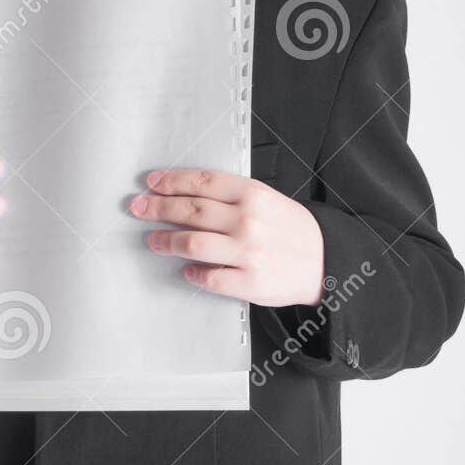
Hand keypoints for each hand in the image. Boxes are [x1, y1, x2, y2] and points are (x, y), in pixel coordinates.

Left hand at [128, 165, 325, 306]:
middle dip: (158, 208)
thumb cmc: (291, 229)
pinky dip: (193, 273)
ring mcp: (248, 253)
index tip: (152, 183)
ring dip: (165, 241)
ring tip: (153, 240)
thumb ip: (232, 196)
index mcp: (253, 194)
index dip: (171, 181)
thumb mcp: (267, 199)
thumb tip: (186, 195)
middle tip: (138, 208)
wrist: (326, 260)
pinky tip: (186, 270)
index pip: (202, 183)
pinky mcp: (250, 283)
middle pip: (190, 210)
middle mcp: (248, 221)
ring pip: (192, 243)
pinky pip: (210, 278)